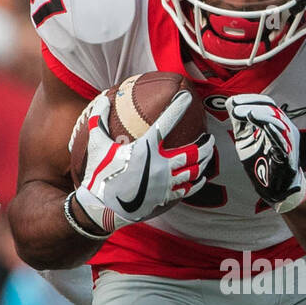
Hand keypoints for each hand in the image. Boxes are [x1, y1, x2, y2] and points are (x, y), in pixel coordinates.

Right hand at [70, 90, 213, 231]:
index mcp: (145, 149)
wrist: (101, 207)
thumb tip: (103, 98)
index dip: (178, 107)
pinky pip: (189, 188)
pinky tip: (201, 176)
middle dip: (205, 144)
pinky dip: (197, 181)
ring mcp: (165, 182)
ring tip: (208, 154)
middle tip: (208, 137)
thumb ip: (99, 119)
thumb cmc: (99, 173)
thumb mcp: (97, 144)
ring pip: (194, 170)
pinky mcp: (166, 196)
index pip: (166, 122)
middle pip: (193, 152)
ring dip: (204, 161)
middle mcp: (159, 165)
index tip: (187, 97)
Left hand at [225, 94, 305, 212]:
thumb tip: (230, 102)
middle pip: (272, 110)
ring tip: (247, 114)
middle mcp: (285, 130)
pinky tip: (266, 127)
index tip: (233, 101)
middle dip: (253, 106)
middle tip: (236, 108)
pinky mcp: (289, 156)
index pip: (267, 104)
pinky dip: (275, 133)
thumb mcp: (246, 139)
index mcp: (275, 124)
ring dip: (262, 116)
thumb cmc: (263, 164)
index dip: (251, 99)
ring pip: (279, 123)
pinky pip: (283, 142)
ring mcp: (288, 142)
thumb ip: (240, 122)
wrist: (276, 189)